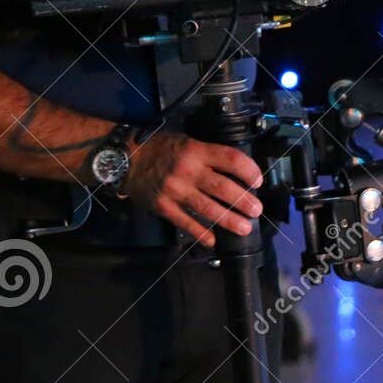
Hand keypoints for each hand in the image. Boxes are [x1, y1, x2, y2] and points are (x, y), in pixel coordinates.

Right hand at [122, 133, 263, 247]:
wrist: (125, 160)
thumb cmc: (159, 149)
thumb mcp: (185, 142)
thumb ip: (207, 154)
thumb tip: (235, 171)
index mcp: (196, 151)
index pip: (230, 159)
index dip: (249, 171)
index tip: (258, 181)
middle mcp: (188, 171)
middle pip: (223, 188)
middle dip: (244, 201)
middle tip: (256, 210)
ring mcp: (176, 191)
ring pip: (209, 209)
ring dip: (230, 220)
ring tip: (244, 228)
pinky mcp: (164, 207)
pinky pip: (186, 223)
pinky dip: (201, 234)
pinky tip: (213, 241)